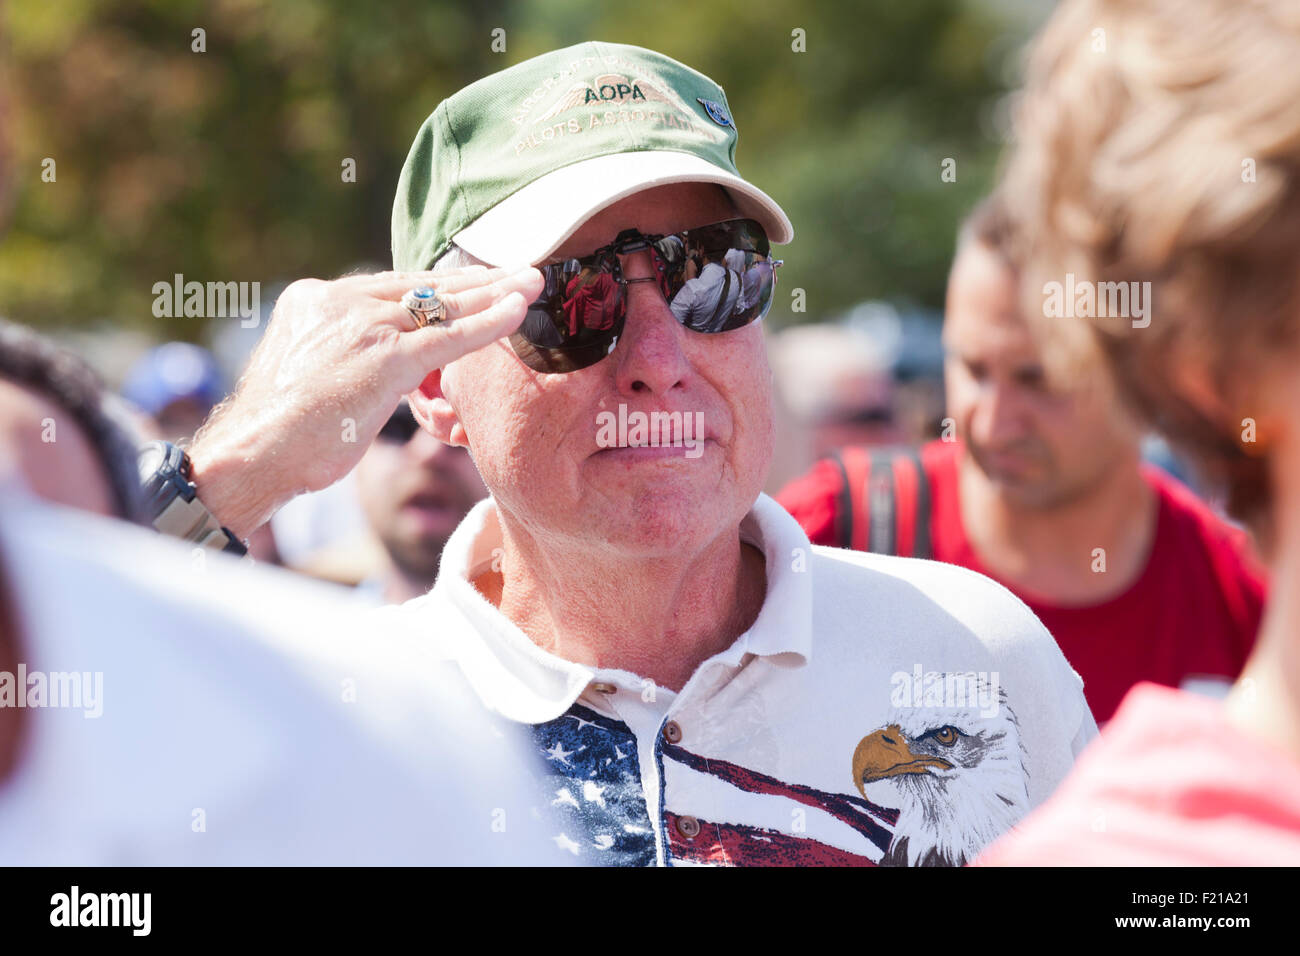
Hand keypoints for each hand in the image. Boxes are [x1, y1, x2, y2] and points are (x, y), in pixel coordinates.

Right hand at [189, 265, 543, 537]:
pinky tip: (518, 311)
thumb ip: (342, 354)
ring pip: (441, 305)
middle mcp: (338, 301)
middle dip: (476, 279)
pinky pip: (449, 336)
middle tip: (519, 270)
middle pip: (422, 285)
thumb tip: (375, 363)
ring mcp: (362, 326)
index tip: (473, 280)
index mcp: (315, 299)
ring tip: (531, 283)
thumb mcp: (308, 374)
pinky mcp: (383, 358)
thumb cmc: (280, 432)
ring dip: (493, 293)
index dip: (439, 286)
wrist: (252, 453)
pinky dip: (489, 322)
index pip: (391, 287)